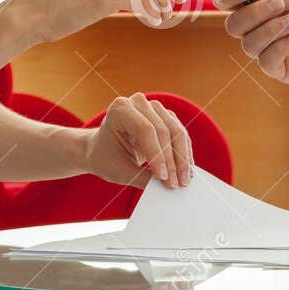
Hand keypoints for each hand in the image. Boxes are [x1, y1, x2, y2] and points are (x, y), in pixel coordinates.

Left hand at [80, 93, 194, 188]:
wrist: (102, 149)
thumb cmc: (106, 158)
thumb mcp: (120, 171)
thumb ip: (142, 178)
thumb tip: (165, 187)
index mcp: (120, 109)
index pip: (144, 130)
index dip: (157, 154)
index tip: (163, 177)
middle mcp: (138, 102)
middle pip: (163, 130)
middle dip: (172, 160)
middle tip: (176, 183)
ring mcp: (154, 107)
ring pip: (176, 131)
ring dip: (182, 158)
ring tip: (184, 180)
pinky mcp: (166, 115)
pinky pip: (180, 134)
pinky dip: (184, 153)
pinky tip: (186, 170)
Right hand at [215, 0, 288, 84]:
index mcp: (261, 6)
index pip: (229, 2)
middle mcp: (260, 29)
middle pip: (233, 25)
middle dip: (253, 13)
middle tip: (279, 4)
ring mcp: (269, 51)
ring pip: (248, 44)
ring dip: (270, 30)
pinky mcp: (282, 69)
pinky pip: (266, 61)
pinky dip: (280, 46)